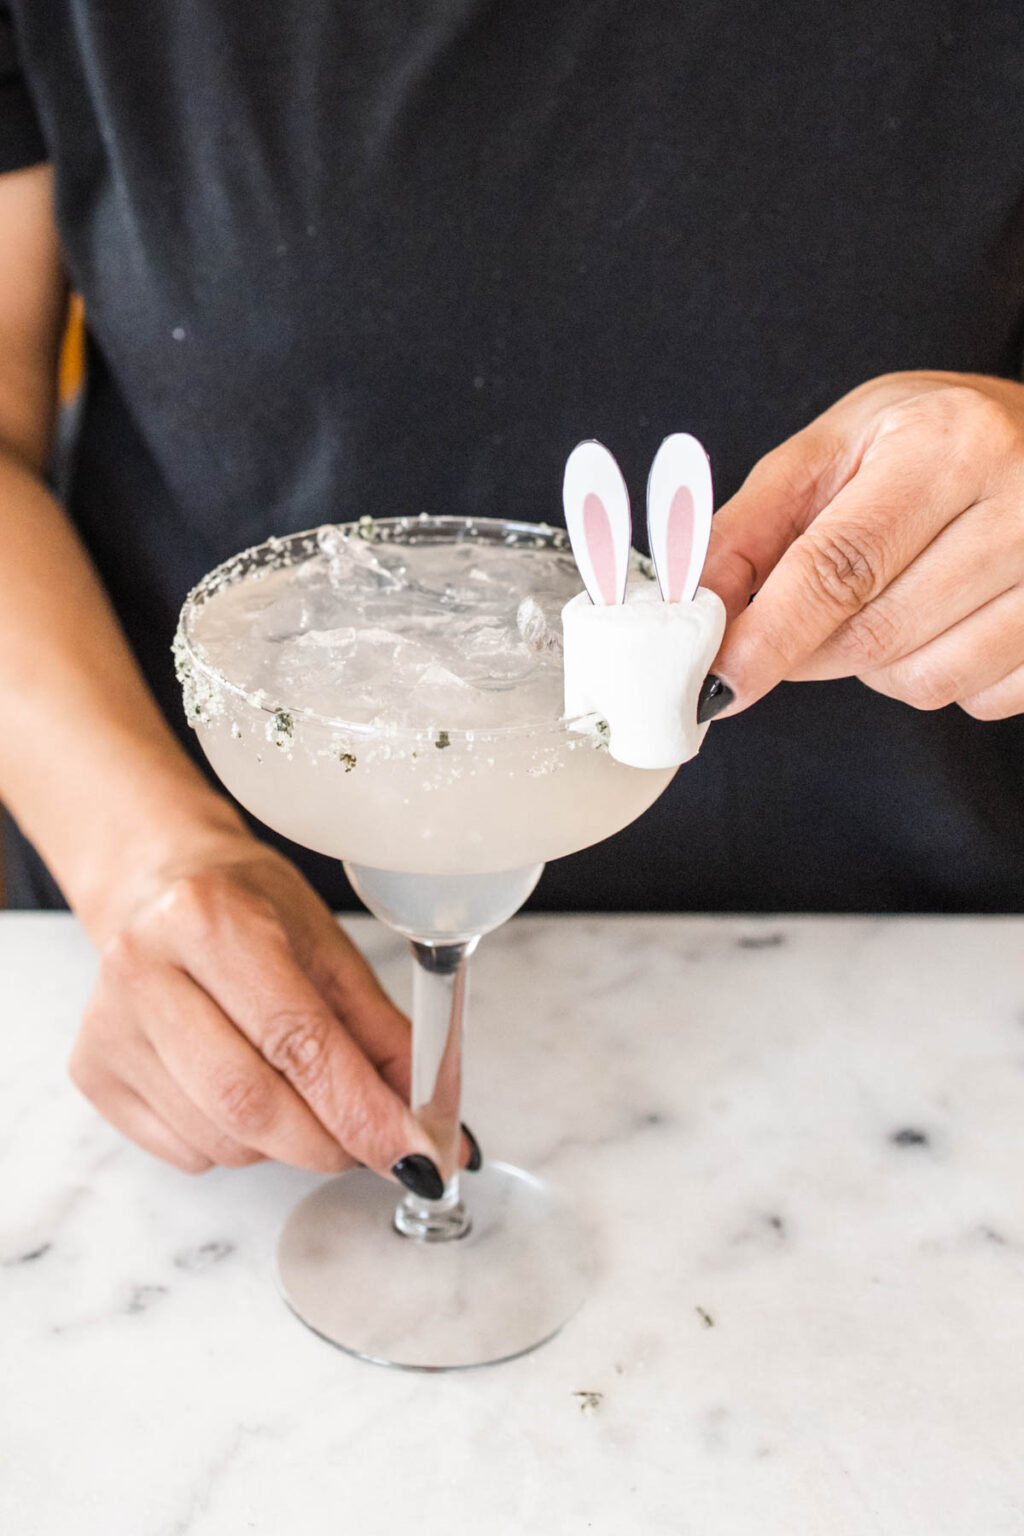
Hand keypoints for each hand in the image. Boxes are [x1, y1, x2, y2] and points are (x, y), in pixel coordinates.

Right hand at [70, 829, 470, 1179]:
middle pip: (249, 1103)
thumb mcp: (327, 947)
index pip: (297, 1040)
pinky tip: (241, 1089)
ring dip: (284, 1145)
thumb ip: (382, 1034)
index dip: (361, 1109)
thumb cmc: (245, 907)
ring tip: (300, 1096)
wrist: (156, 882)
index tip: (413, 1152)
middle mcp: (145, 969)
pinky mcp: (91, 1071)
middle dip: (328, 1142)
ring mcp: (109, 1025)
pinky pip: (186, 1152)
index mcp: (210, 920)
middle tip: (371, 1145)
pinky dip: (236, 1145)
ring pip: (220, 1139)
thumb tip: (430, 1121)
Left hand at [702, 372, 1023, 720]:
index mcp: (948, 446)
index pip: (839, 568)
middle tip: (798, 620)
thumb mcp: (836, 448)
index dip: (770, 635)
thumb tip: (692, 605)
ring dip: (875, 667)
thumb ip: (754, 526)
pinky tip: (944, 620)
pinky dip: (938, 677)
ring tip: (889, 599)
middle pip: (874, 636)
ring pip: (924, 681)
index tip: (719, 681)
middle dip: (810, 650)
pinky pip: (977, 699)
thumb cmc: (933, 438)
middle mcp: (1020, 505)